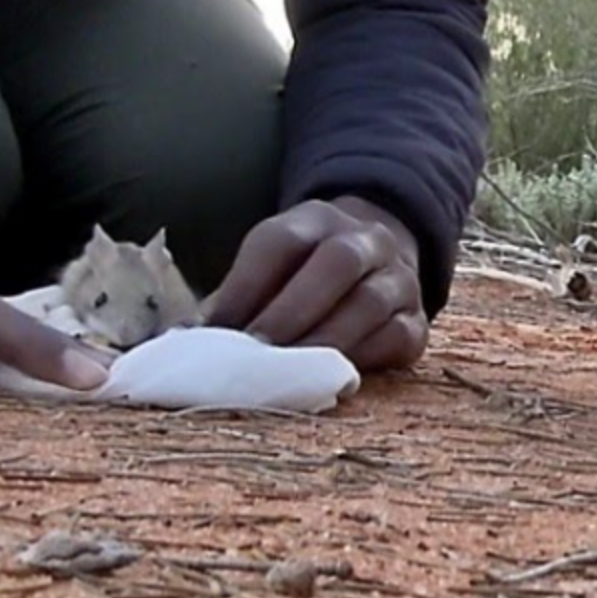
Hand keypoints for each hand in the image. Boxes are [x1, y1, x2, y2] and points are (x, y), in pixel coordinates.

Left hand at [204, 197, 427, 370]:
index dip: (247, 286)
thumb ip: (234, 298)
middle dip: (290, 312)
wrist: (378, 258)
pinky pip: (398, 336)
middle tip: (255, 354)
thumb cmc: (303, 274)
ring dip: (324, 340)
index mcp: (315, 219)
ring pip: (369, 302)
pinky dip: (363, 358)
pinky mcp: (417, 320)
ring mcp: (398, 277)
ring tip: (288, 375)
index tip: (216, 330)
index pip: (281, 242)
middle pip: (336, 264)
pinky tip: (331, 379)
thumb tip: (179, 342)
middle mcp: (364, 240)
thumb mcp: (270, 267)